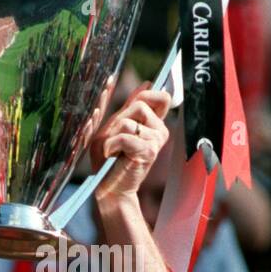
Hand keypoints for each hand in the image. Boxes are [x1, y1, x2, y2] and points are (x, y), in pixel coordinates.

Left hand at [91, 87, 170, 204]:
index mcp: (154, 124)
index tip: (133, 103)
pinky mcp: (149, 152)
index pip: (162, 97)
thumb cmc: (108, 161)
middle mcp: (160, 131)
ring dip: (112, 135)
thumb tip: (147, 83)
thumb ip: (128, 108)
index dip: (148, 94)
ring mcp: (157, 141)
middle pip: (139, 104)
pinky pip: (125, 136)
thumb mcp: (114, 128)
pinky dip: (111, 145)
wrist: (109, 189)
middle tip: (114, 138)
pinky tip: (112, 155)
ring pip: (128, 121)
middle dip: (119, 118)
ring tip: (113, 150)